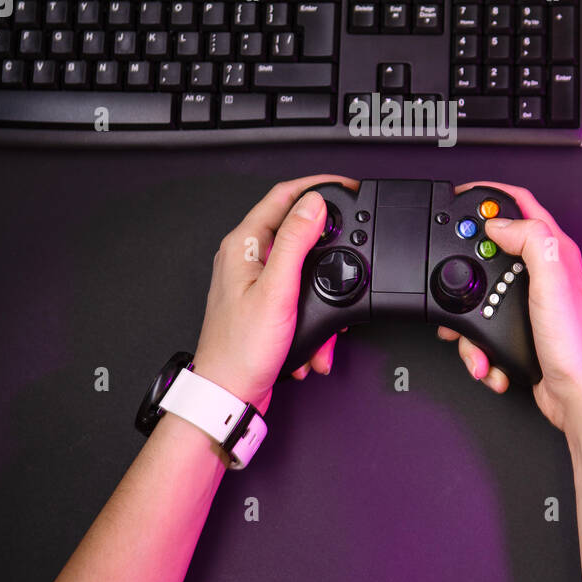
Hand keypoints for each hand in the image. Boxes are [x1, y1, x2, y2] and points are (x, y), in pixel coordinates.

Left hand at [192, 174, 357, 415]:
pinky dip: (316, 317)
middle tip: (352, 246)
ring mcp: (255, 281)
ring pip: (305, 269)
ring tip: (330, 320)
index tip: (346, 186)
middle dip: (328, 248)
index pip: (283, 195)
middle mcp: (246, 258)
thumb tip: (314, 203)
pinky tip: (316, 340)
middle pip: (297, 230)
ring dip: (324, 293)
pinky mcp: (266, 305)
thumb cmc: (241, 349)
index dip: (317, 186)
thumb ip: (296, 242)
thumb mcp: (277, 290)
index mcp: (244, 244)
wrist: (229, 395)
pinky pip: (301, 297)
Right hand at [438, 181, 581, 432]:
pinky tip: (489, 358)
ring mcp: (533, 303)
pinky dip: (480, 346)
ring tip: (472, 338)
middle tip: (454, 283)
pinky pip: (485, 329)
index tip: (460, 198)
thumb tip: (499, 223)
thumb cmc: (579, 347)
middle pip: (493, 249)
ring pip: (482, 295)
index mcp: (556, 252)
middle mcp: (546, 274)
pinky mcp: (522, 330)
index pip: (521, 204)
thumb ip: (531, 241)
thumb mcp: (554, 282)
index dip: (490, 195)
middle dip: (466, 268)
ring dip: (468, 321)